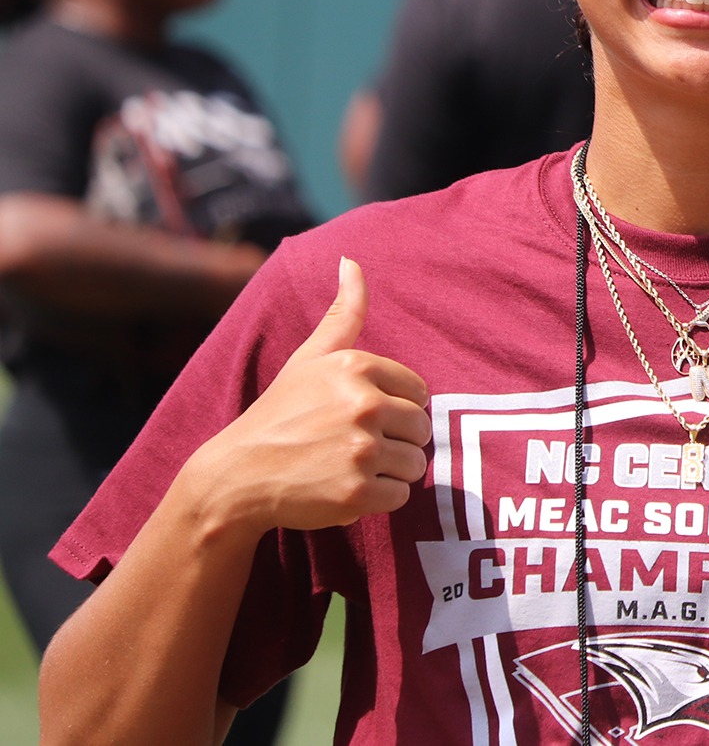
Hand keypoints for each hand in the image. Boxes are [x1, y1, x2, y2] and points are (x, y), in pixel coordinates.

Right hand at [188, 257, 431, 535]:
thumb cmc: (280, 414)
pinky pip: (400, 496)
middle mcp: (363, 404)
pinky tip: (341, 489)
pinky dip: (377, 500)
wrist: (235, 476)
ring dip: (387, 472)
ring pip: (414, 464)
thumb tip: (351, 260)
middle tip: (349, 446)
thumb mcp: (310, 358)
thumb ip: (343, 312)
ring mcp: (360, 449)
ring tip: (344, 466)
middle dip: (394, 442)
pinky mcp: (358, 492)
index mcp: (357, 366)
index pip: (418, 393)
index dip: (393, 409)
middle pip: (421, 429)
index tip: (357, 417)